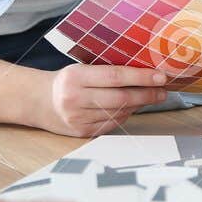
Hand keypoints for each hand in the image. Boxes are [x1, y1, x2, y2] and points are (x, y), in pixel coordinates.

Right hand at [41, 65, 168, 137]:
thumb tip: (144, 71)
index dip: (141, 77)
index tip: (161, 77)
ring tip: (151, 97)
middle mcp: (75, 99)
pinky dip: (125, 115)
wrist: (39, 102)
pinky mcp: (82, 132)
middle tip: (163, 91)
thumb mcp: (81, 68)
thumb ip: (106, 70)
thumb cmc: (66, 81)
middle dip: (147, 94)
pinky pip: (112, 124)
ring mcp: (78, 118)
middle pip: (120, 98)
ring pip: (118, 113)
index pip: (115, 76)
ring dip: (138, 105)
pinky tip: (132, 108)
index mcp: (76, 77)